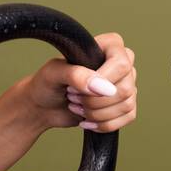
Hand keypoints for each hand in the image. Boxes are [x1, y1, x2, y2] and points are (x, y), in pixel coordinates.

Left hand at [21, 33, 137, 132]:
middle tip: (72, 96)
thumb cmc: (47, 83)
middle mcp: (121, 64)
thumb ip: (77, 75)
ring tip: (76, 106)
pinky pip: (128, 118)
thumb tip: (103, 87)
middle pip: (125, 89)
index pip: (122, 63)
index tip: (81, 87)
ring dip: (96, 113)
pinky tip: (86, 121)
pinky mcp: (123, 105)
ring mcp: (125, 84)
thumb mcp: (54, 73)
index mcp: (108, 45)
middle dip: (94, 101)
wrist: (42, 106)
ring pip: (126, 105)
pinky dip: (104, 124)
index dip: (104, 80)